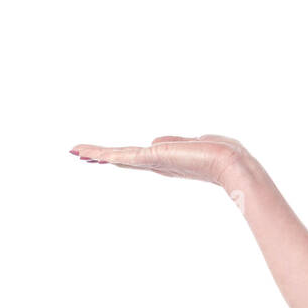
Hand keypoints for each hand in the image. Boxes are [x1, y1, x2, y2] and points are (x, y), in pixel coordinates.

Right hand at [69, 134, 250, 188]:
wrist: (231, 165)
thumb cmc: (222, 155)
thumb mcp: (195, 144)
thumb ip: (174, 143)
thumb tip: (153, 142)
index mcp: (169, 161)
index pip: (139, 158)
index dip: (121, 156)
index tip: (104, 156)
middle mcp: (159, 164)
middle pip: (125, 159)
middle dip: (103, 156)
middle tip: (80, 153)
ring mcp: (155, 163)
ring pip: (120, 157)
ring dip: (97, 153)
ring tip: (76, 150)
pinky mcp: (153, 158)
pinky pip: (124, 155)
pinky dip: (105, 152)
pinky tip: (89, 152)